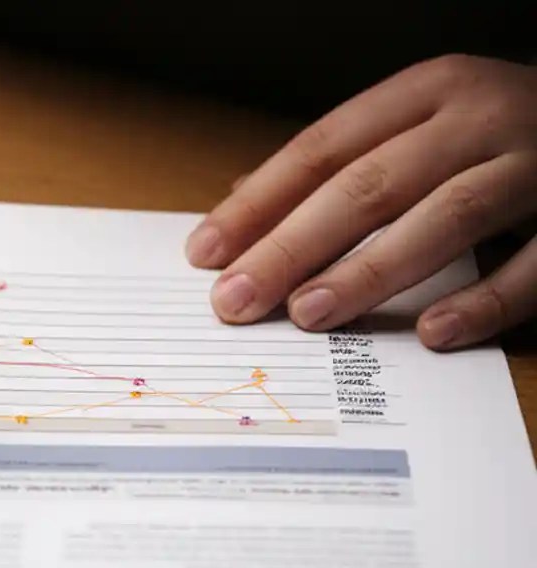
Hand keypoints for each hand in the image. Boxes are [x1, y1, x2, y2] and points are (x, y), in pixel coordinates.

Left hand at [187, 54, 536, 349]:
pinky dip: (483, 300)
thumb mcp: (423, 124)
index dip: (259, 202)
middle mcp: (481, 119)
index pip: (323, 148)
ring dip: (371, 270)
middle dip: (293, 245)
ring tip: (308, 314)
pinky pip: (534, 264)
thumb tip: (242, 199)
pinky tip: (433, 333)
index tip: (205, 253)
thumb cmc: (499, 133)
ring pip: (447, 216)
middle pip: (370, 184)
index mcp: (429, 92)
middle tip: (237, 298)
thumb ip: (344, 161)